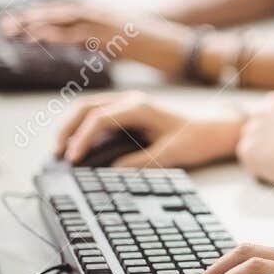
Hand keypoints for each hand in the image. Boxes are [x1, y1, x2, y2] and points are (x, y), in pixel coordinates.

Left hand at [3, 2, 190, 73]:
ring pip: (66, 18)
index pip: (69, 12)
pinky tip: (39, 38)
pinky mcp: (115, 35)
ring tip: (14, 30)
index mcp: (108, 15)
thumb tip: (96, 44)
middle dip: (32, 17)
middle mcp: (106, 14)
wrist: (189, 49)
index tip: (20, 24)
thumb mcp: (131, 42)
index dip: (43, 16)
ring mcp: (111, 22)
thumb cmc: (165, 49)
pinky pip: (80, 33)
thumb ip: (110, 40)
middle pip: (62, 10)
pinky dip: (57, 34)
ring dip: (38, 22)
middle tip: (6, 26)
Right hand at [54, 91, 240, 168]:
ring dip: (73, 127)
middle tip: (56, 154)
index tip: (72, 159)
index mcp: (139, 108)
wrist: (216, 128)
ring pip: (90, 109)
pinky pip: (100, 115)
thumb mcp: (170, 154)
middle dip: (68, 129)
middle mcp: (131, 101)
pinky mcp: (130, 112)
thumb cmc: (197, 138)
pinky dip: (85, 128)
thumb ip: (140, 163)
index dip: (82, 138)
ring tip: (62, 151)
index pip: (99, 118)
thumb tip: (112, 172)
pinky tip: (80, 146)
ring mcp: (130, 104)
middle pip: (87, 107)